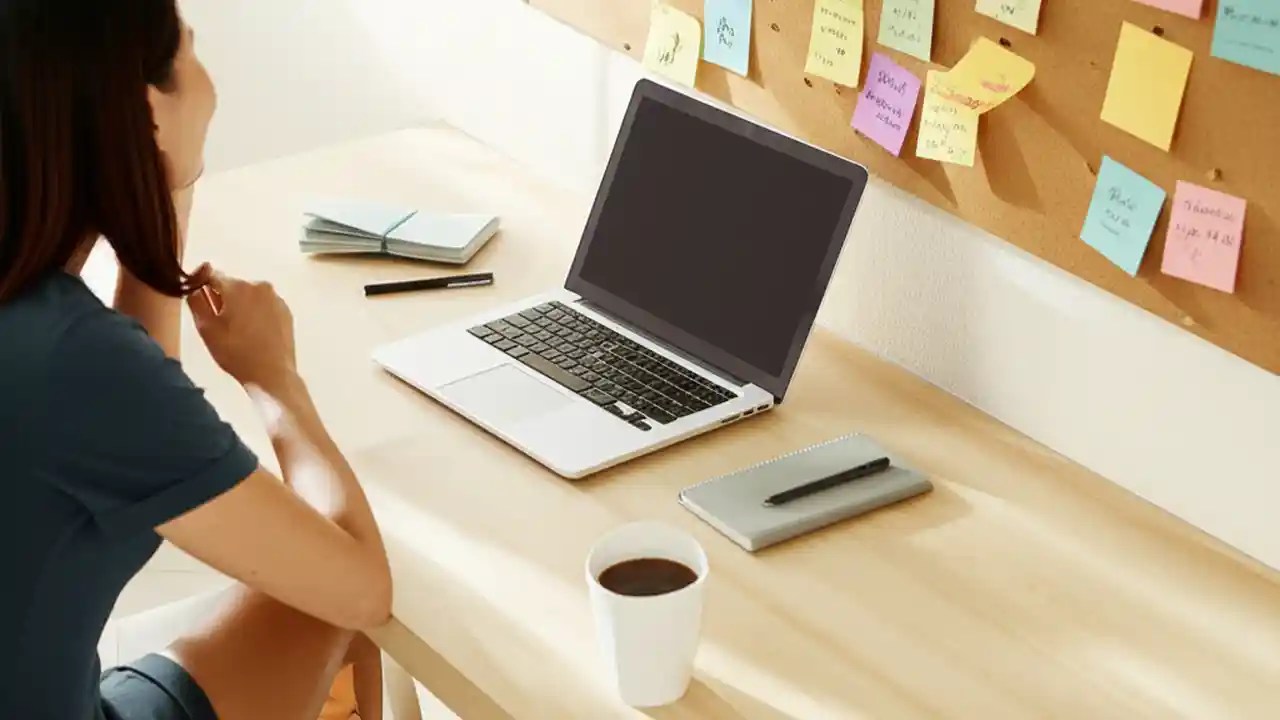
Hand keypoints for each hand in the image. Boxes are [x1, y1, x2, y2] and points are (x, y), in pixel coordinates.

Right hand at [187, 269, 297, 388]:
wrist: (272, 373)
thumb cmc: (235, 352)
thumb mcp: (206, 328)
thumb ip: (196, 302)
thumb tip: (195, 288)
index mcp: (237, 287)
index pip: (212, 275)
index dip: (202, 284)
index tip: (199, 298)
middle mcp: (259, 286)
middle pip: (233, 285)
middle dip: (224, 298)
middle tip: (219, 322)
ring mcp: (276, 298)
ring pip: (250, 295)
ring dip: (241, 305)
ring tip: (238, 330)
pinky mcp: (286, 310)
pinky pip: (265, 305)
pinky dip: (257, 313)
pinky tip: (254, 332)